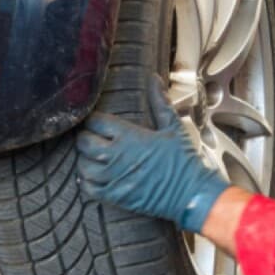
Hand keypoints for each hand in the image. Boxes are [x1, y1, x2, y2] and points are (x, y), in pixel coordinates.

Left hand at [76, 77, 230, 232]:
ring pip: (83, 165)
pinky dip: (86, 181)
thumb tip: (154, 78)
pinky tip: (94, 176)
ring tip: (93, 157)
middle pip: (84, 142)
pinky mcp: (115, 196)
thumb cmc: (183, 160)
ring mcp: (113, 178)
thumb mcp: (173, 127)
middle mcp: (116, 156)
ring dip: (85, 159)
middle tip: (92, 137)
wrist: (191, 193)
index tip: (97, 121)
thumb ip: (159, 102)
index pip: (96, 121)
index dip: (93, 119)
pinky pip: (88, 188)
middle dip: (85, 137)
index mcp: (129, 136)